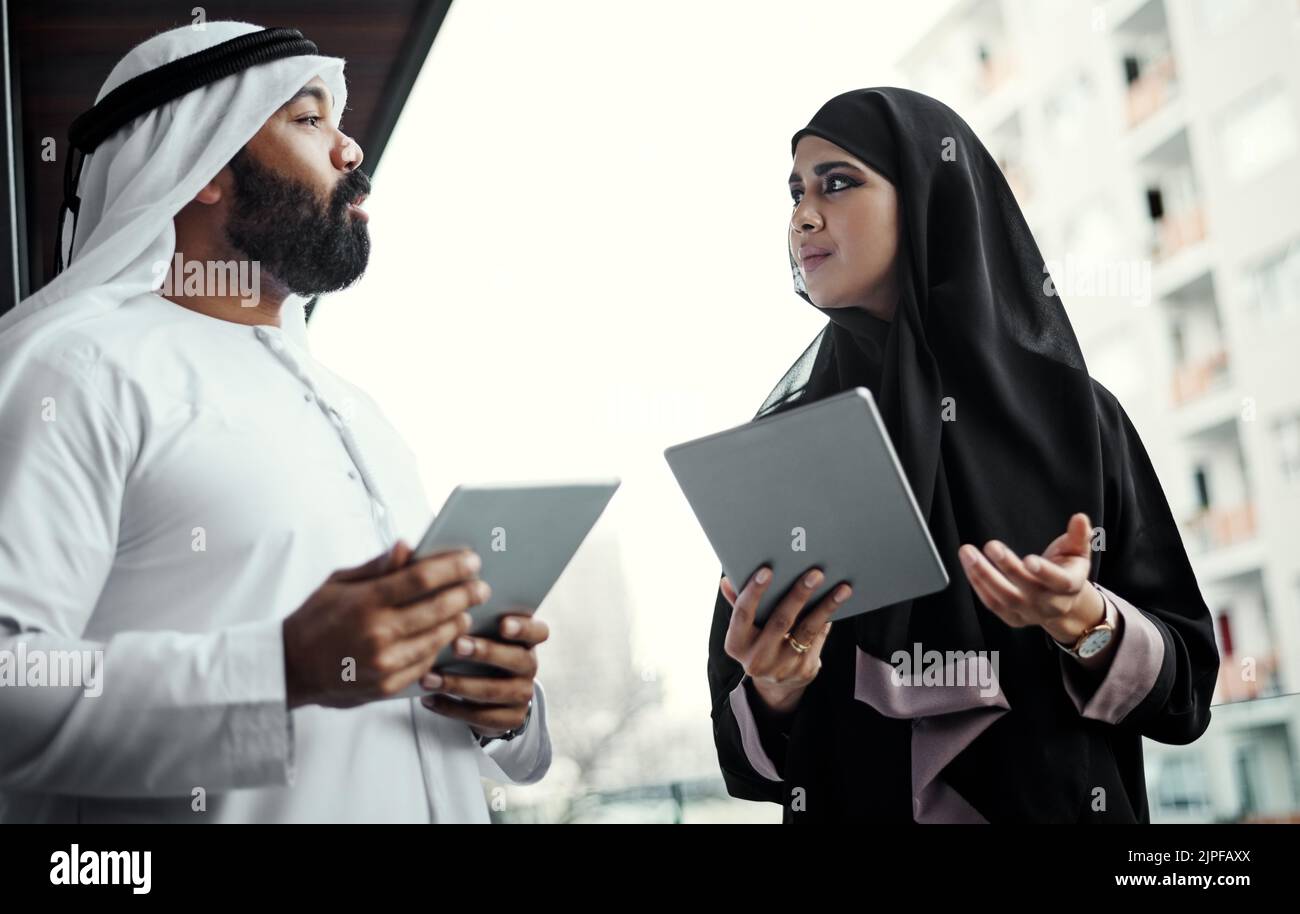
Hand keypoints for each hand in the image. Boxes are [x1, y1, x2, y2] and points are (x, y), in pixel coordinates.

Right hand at [282, 540, 488, 709]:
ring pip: (438, 639)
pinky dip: (440, 648)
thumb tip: (407, 546)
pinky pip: (426, 664)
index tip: (472, 560)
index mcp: (365, 602)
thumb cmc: (314, 619)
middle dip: (466, 595)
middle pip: (438, 609)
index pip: (421, 579)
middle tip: (481, 587)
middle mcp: (377, 633)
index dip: (452, 567)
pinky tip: (446, 637)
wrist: (289, 669)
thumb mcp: (338, 583)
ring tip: (467, 610)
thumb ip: (377, 567)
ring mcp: (384, 663)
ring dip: (458, 622)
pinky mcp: (387, 686)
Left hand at [418, 613, 547, 739]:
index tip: (502, 624)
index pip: (538, 631)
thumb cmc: (480, 651)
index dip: (523, 628)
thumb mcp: (486, 635)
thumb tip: (454, 607)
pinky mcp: (509, 720)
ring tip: (428, 678)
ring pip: (492, 691)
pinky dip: (450, 707)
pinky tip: (429, 699)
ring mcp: (522, 695)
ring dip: (457, 684)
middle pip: (515, 660)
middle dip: (485, 652)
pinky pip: (480, 716)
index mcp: (528, 640)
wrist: (491, 694)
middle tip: (456, 645)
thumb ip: (478, 622)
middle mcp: (530, 666)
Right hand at [720, 565, 851, 716]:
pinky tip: (839, 602)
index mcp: (736, 644)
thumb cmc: (757, 643)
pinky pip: (818, 638)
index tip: (767, 570)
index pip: (742, 614)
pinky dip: (828, 618)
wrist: (775, 683)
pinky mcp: (804, 670)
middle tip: (815, 574)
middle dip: (798, 595)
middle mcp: (757, 659)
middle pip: (780, 621)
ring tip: (841, 588)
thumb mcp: (744, 629)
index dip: (753, 592)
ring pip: (806, 630)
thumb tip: (727, 580)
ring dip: (825, 606)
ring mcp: (782, 667)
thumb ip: (738, 604)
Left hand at [958, 512, 1106, 645]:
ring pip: (1004, 598)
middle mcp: (1050, 604)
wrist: (1063, 604)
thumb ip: (1079, 535)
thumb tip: (1080, 518)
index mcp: (1069, 587)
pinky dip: (978, 584)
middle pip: (1027, 589)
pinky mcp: (1013, 618)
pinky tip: (968, 565)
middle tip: (991, 546)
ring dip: (983, 575)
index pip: (1059, 581)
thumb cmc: (1068, 570)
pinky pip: (992, 604)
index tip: (1028, 559)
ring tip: (968, 553)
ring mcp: (1030, 613)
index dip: (1044, 572)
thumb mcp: (1078, 552)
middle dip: (1007, 567)